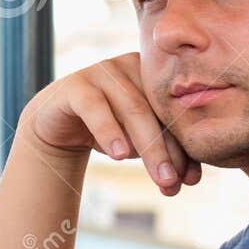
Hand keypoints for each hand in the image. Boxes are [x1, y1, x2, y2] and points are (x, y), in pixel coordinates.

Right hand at [20, 51, 199, 194]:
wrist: (57, 125)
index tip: (191, 180)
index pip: (174, 112)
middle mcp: (132, 65)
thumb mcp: (138, 141)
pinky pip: (95, 108)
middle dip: (168, 151)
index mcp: (154, 74)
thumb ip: (164, 151)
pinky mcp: (76, 85)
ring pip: (132, 109)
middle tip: (173, 182)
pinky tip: (120, 155)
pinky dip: (110, 132)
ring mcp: (103, 71)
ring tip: (158, 176)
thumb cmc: (107, 129)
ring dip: (147, 146)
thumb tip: (191, 179)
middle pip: (157, 111)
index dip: (185, 147)